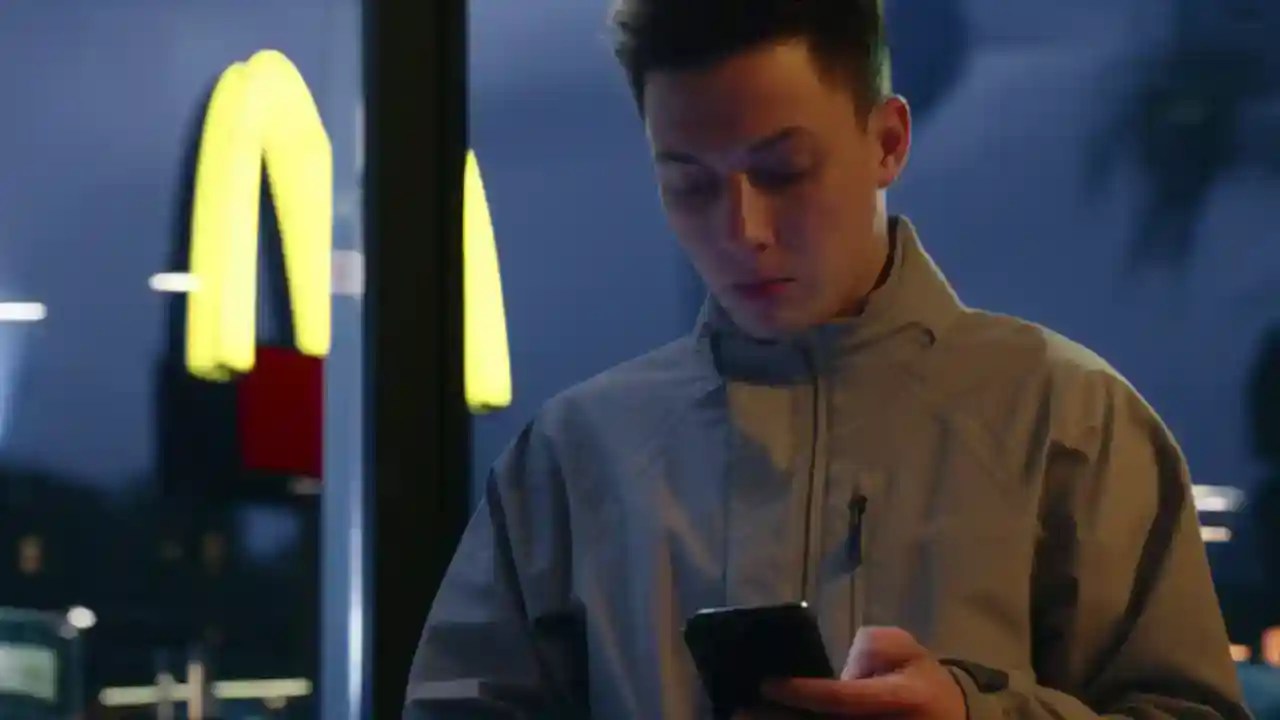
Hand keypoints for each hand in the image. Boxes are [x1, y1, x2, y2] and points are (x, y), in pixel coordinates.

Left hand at [757, 626, 966, 718]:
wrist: (948, 717)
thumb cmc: (918, 678)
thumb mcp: (906, 648)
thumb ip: (875, 646)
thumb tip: (845, 669)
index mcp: (899, 698)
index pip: (842, 699)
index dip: (803, 693)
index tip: (768, 685)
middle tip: (740, 712)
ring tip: (743, 717)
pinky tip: (767, 718)